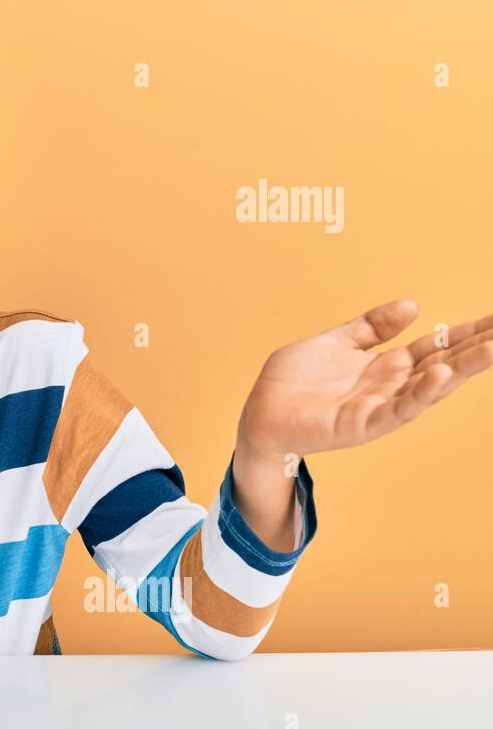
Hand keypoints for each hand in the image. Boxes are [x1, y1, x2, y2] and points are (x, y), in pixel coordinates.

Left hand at [238, 298, 492, 457]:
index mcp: (386, 366)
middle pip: (444, 364)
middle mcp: (390, 387)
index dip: (467, 333)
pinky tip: (441, 375)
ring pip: (429, 387)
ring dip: (461, 369)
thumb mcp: (335, 342)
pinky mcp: (360, 424)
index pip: (437, 346)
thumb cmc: (293, 381)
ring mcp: (379, 407)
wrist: (259, 413)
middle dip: (478, 348)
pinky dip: (420, 394)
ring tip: (492, 348)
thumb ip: (372, 327)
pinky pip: (397, 410)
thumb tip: (413, 304)